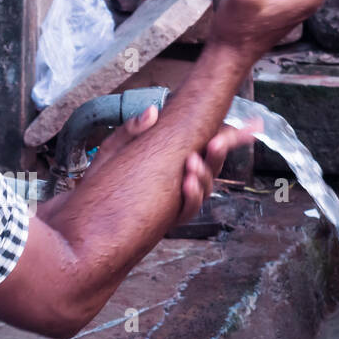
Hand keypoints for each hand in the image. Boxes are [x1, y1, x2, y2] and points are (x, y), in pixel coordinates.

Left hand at [82, 103, 258, 226]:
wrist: (84, 226)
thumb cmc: (99, 186)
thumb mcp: (112, 151)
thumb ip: (130, 131)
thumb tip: (152, 111)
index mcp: (174, 160)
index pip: (207, 145)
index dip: (232, 135)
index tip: (254, 124)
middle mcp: (181, 181)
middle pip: (211, 164)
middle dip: (220, 151)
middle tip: (218, 140)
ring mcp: (175, 201)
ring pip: (203, 187)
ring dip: (204, 173)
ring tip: (194, 161)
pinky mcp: (167, 218)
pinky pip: (188, 208)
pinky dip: (191, 195)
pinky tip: (187, 181)